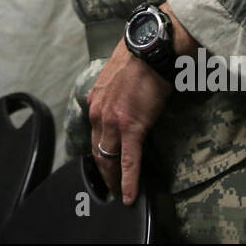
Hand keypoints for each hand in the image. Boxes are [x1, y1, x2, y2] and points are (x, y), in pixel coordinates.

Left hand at [87, 42, 171, 204]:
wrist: (151, 50)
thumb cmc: (140, 59)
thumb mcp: (116, 77)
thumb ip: (113, 94)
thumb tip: (120, 101)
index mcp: (96, 101)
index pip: (94, 134)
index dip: (99, 153)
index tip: (104, 167)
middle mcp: (98, 113)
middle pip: (98, 150)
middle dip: (103, 172)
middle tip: (109, 189)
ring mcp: (113, 122)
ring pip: (109, 158)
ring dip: (114, 179)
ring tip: (118, 195)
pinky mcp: (131, 128)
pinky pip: (128, 161)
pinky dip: (128, 181)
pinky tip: (128, 195)